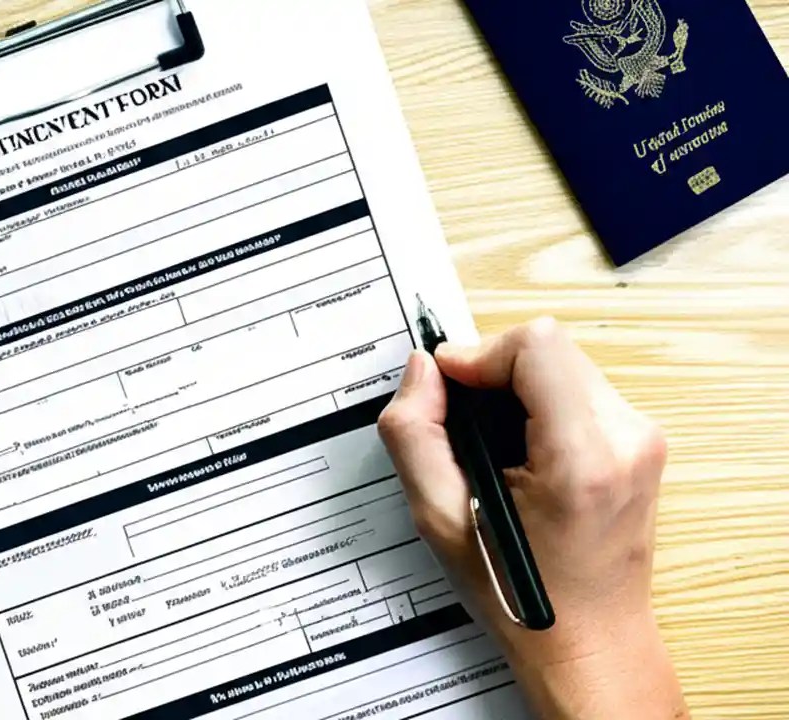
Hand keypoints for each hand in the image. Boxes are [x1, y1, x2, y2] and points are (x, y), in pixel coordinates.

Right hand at [378, 318, 686, 719]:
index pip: (536, 346)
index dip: (479, 355)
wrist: (591, 641)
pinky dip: (541, 403)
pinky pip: (580, 387)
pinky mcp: (643, 440)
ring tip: (495, 447)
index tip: (450, 387)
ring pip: (563, 361)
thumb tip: (425, 371)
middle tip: (466, 426)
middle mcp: (627, 439)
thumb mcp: (441, 520)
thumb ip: (416, 434)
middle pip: (548, 347)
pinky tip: (522, 453)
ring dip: (518, 388)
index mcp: (582, 459)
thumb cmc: (524, 595)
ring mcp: (643, 438)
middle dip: (494, 373)